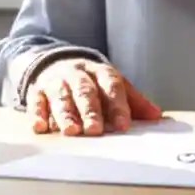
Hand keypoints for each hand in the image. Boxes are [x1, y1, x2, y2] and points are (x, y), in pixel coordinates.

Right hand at [28, 58, 161, 135]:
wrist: (56, 62)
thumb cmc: (92, 82)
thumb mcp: (114, 86)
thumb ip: (134, 102)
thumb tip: (157, 116)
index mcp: (101, 72)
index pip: (112, 87)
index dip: (118, 106)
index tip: (123, 125)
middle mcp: (78, 74)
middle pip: (85, 91)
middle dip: (90, 110)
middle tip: (95, 130)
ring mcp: (57, 82)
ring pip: (61, 97)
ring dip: (66, 114)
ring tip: (71, 131)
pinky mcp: (36, 90)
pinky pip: (36, 102)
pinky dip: (38, 114)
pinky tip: (40, 127)